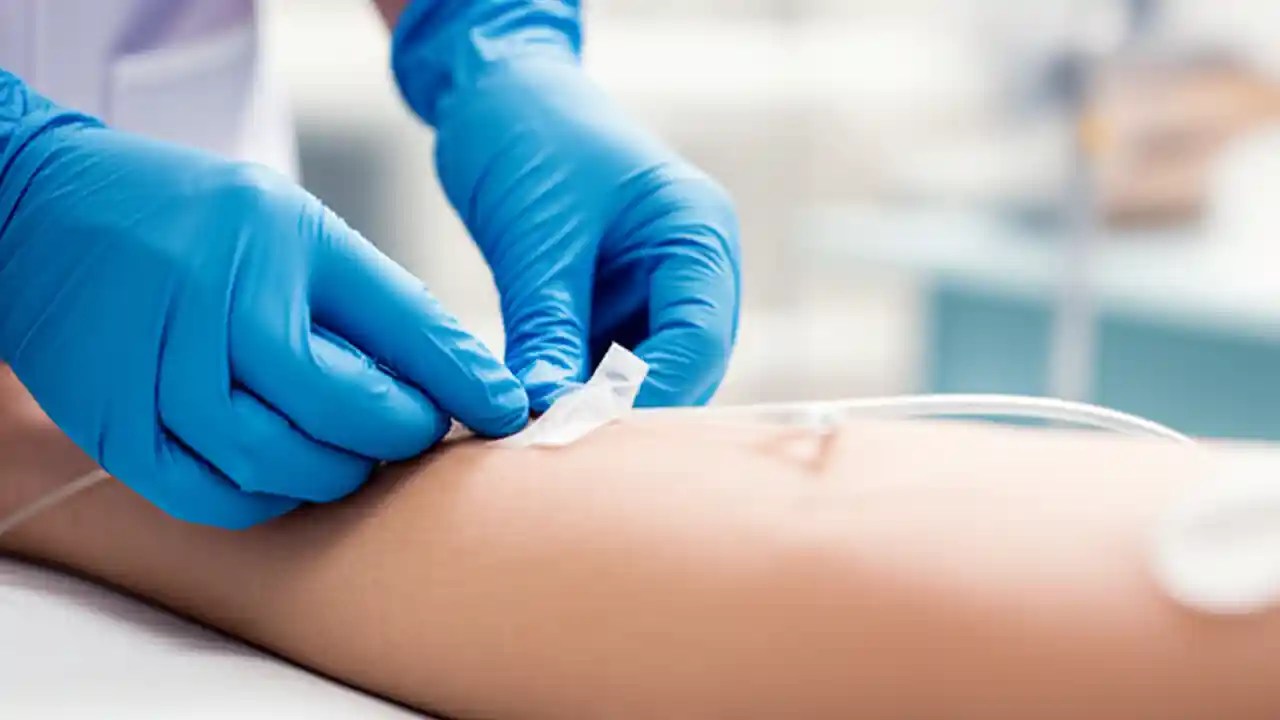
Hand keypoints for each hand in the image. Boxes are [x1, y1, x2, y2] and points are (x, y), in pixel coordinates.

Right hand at [0, 76, 527, 527]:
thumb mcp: (296, 224)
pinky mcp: (119, 428)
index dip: (468, 382)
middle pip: (349, 415)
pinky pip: (216, 498)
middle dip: (401, 431)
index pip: (404, 333)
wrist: (40, 208)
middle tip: (412, 424)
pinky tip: (286, 468)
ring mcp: (161, 376)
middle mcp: (221, 310)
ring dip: (340, 470)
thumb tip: (458, 377)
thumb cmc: (190, 214)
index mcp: (279, 245)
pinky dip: (268, 497)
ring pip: (285, 467)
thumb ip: (374, 301)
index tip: (508, 409)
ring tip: (350, 444)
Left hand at [393, 4, 740, 410]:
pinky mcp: (607, 301)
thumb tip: (544, 410)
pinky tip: (530, 412)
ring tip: (540, 438)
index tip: (592, 436)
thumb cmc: (529, 134)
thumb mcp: (538, 236)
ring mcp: (649, 287)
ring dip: (593, 405)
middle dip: (625, 409)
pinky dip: (568, 386)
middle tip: (561, 448)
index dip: (654, 395)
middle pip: (681, 365)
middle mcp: (687, 267)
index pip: (699, 337)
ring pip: (639, 372)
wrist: (493, 89)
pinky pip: (597, 361)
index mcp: (698, 234)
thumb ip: (547, 326)